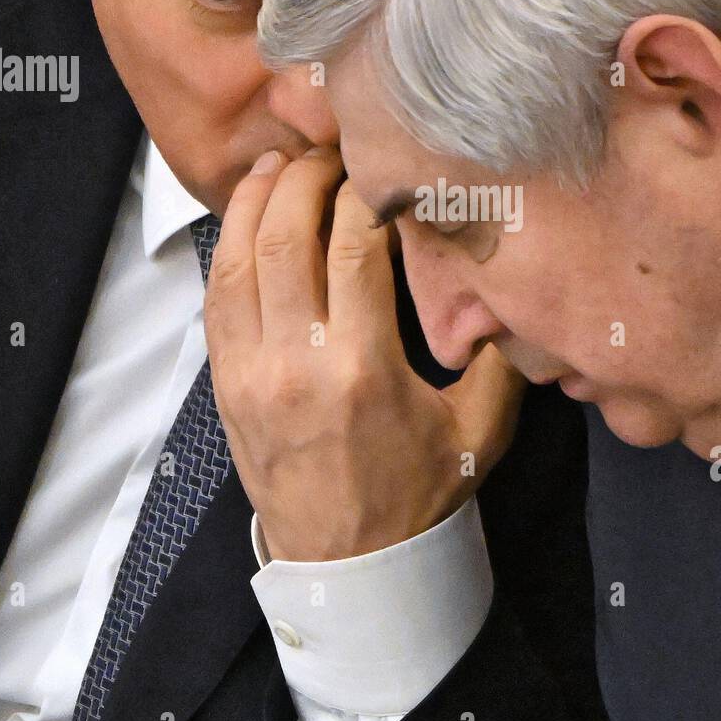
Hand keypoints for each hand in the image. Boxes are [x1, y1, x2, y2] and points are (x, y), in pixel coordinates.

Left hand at [204, 147, 525, 560]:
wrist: (350, 566)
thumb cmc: (418, 495)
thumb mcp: (480, 430)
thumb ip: (497, 356)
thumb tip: (504, 287)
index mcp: (363, 368)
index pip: (352, 247)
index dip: (363, 193)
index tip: (381, 169)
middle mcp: (298, 363)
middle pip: (284, 238)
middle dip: (305, 180)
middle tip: (329, 154)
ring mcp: (251, 374)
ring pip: (238, 261)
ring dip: (255, 202)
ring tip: (279, 165)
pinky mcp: (226, 386)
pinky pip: (216, 300)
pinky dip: (228, 250)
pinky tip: (247, 221)